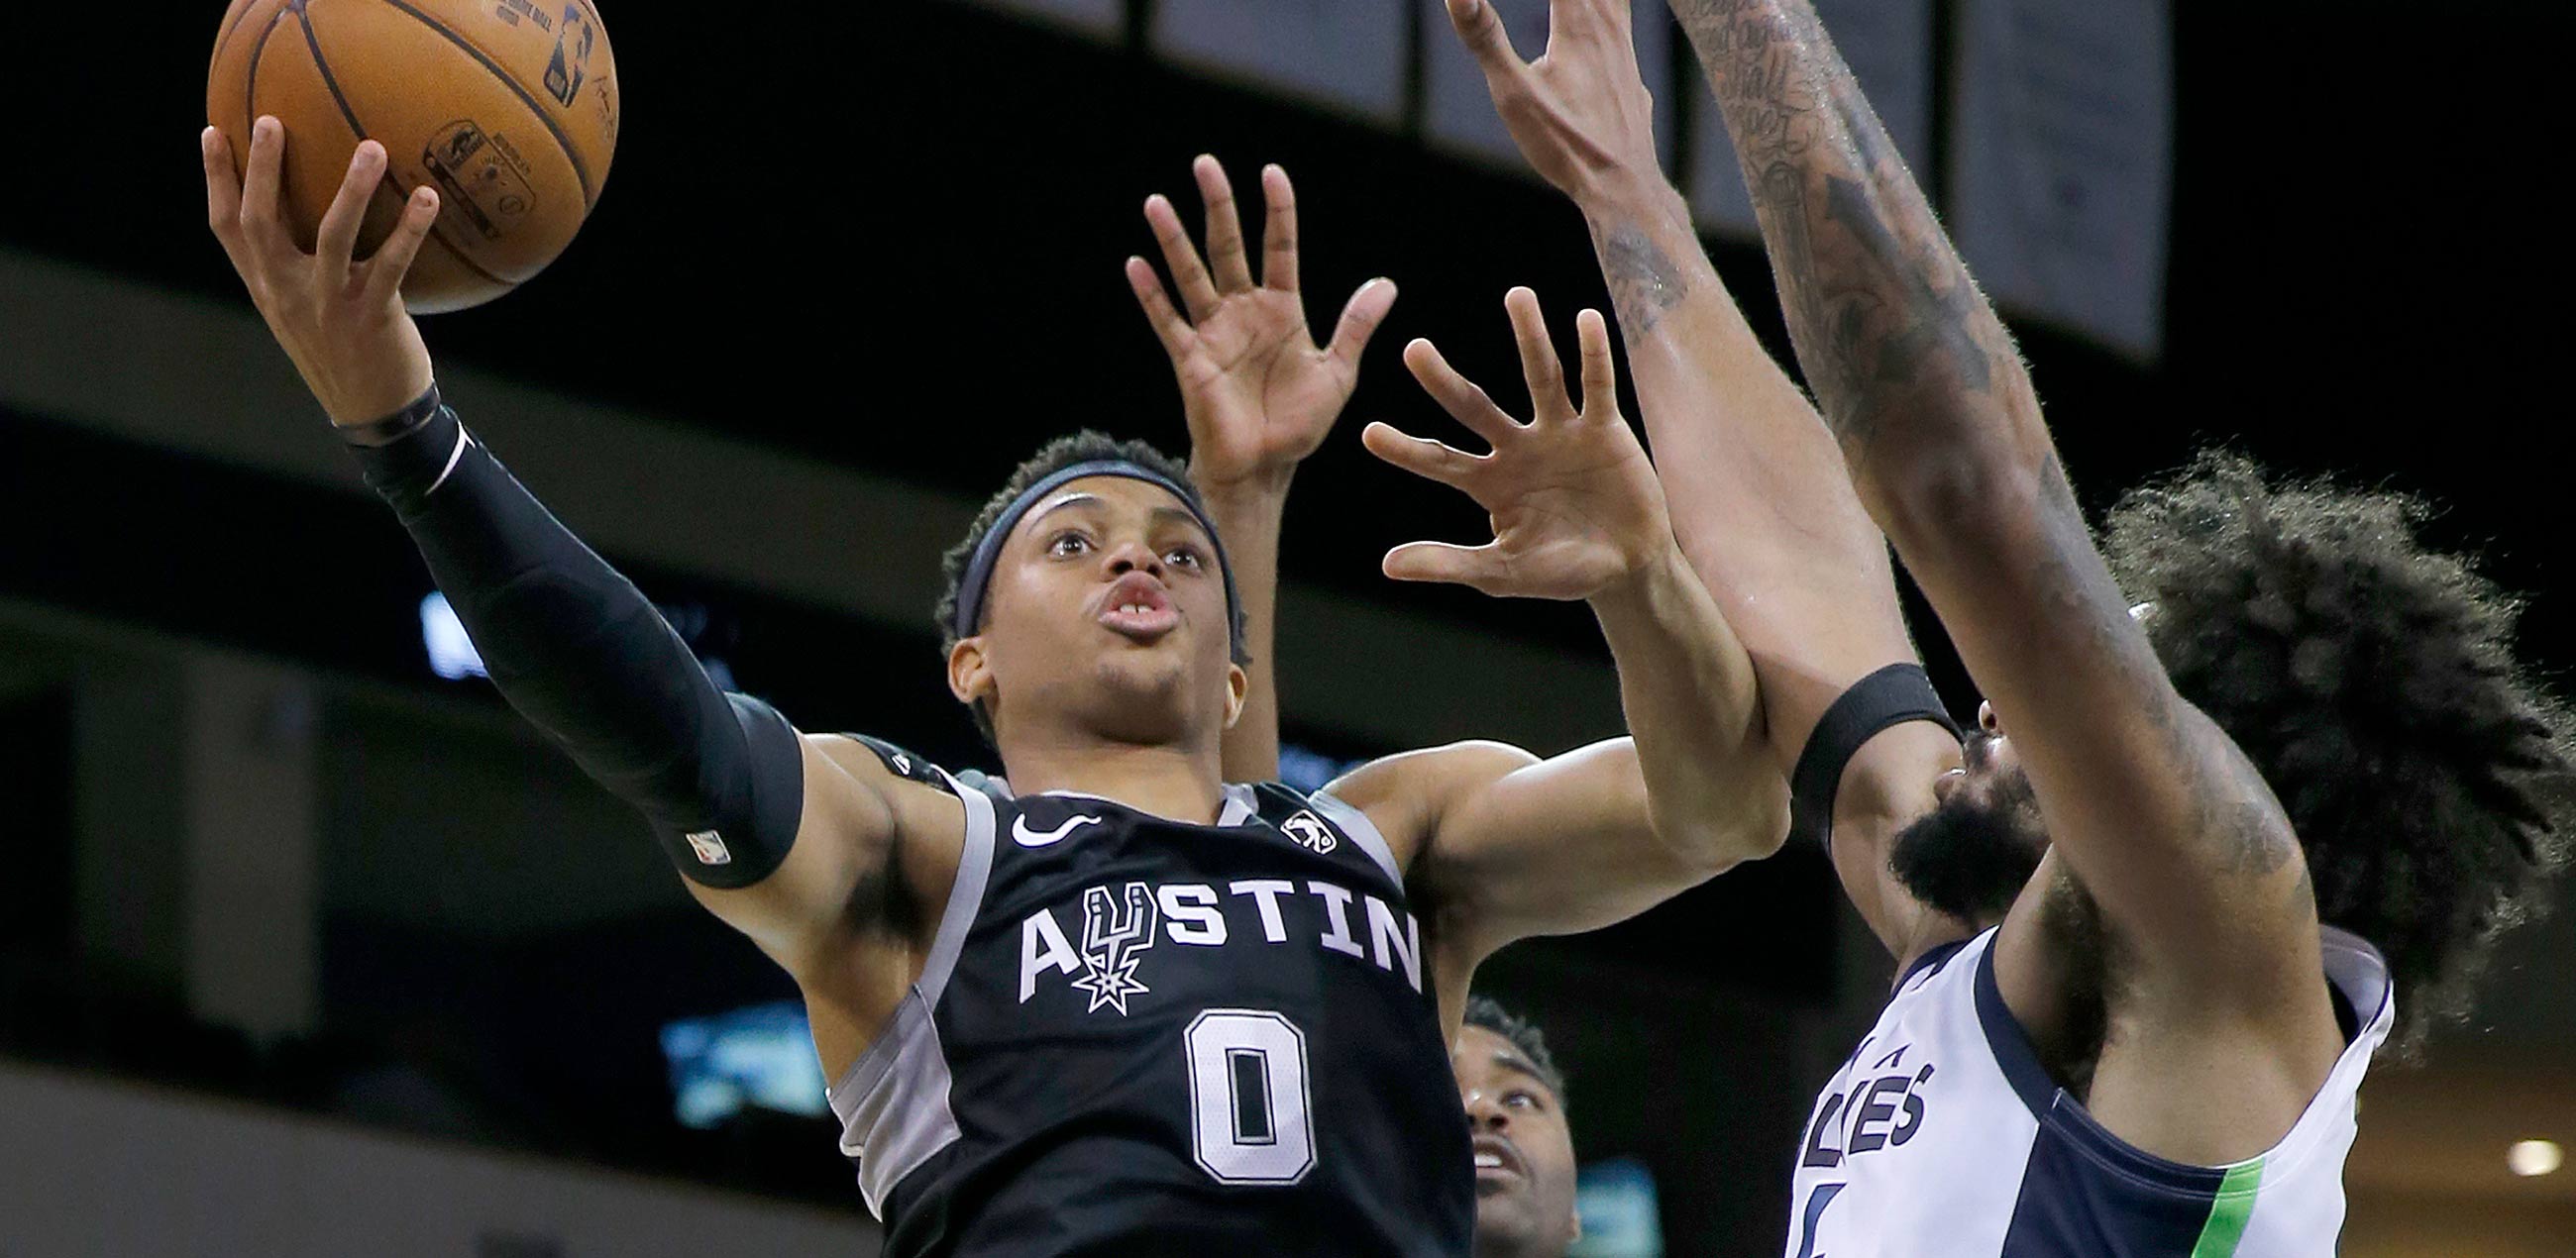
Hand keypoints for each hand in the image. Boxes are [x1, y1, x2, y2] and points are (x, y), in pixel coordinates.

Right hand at [203, 116, 440, 426]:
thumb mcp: (305, 311)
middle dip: (263, 170)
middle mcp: (287, 292)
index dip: (216, 180)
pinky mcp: (371, 315)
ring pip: (332, 235)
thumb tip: (314, 212)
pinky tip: (429, 199)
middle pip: (263, 222)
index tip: (213, 131)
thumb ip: (298, 266)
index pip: (228, 229)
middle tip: (271, 121)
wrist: (373, 413)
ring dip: (352, 188)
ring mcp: (328, 303)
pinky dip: (410, 230)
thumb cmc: (344, 352)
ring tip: (372, 147)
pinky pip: (392, 264)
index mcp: (267, 287)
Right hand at [1127, 157, 1396, 493]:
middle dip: (1217, 206)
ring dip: (1174, 239)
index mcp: (1282, 310)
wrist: (1264, 467)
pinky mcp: (1190, 359)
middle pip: (1228, 247)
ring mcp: (1214, 333)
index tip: (1271, 172)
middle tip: (1205, 163)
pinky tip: (1136, 265)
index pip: (1279, 247)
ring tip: (1157, 202)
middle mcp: (1244, 312)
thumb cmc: (1299, 424)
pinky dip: (1152, 294)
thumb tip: (1386, 283)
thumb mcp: (1337, 372)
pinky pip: (1168, 321)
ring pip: (1191, 275)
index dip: (1277, 211)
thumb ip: (1356, 326)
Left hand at [1367, 288, 1675, 600]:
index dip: (1407, 449)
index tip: (1368, 433)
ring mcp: (1560, 433)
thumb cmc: (1560, 573)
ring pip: (1541, 377)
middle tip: (1411, 350)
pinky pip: (1596, 385)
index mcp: (1487, 482)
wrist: (1625, 570)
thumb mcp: (1501, 573)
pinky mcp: (1603, 429)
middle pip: (1474, 407)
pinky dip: (1592, 353)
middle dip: (1444, 381)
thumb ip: (1449, 563)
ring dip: (1530, 337)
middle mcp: (1517, 448)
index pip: (1439, 460)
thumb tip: (1387, 565)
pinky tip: (1584, 319)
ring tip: (1516, 294)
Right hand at [1446, 0, 1664, 203]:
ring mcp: (1625, 51)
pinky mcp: (1631, 74)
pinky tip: (1605, 21)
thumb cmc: (1566, 143)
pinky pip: (1623, 21)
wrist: (1623, 186)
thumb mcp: (1514, 93)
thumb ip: (1484, 37)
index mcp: (1579, 24)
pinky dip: (1609, 8)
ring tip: (1577, 1)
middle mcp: (1609, 28)